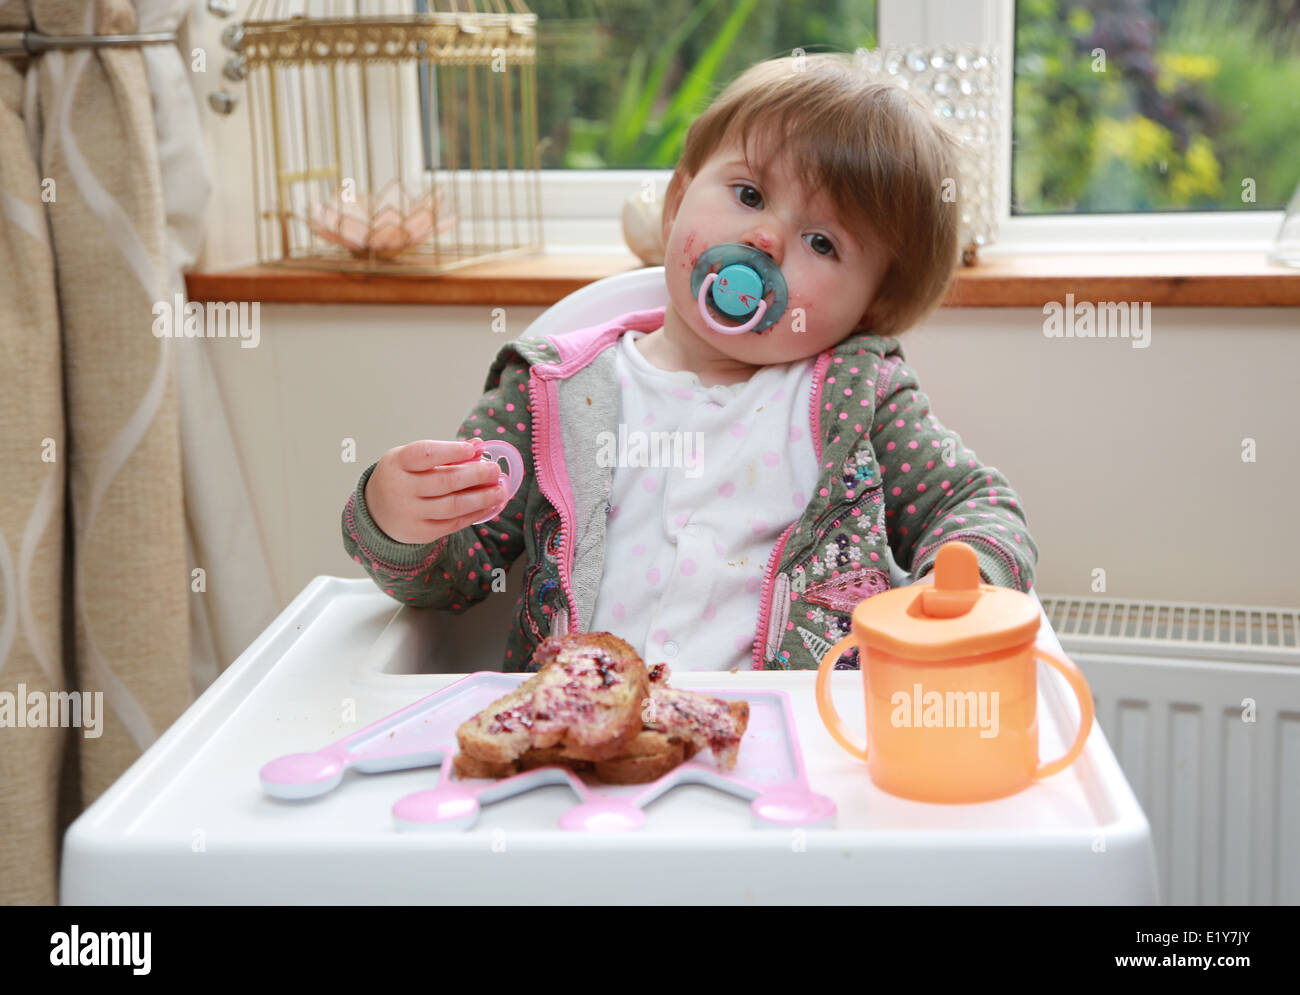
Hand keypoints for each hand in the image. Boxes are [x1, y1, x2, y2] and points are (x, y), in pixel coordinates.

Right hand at [364, 439, 506, 543]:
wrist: (376, 512)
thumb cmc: (401, 477)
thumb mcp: (412, 459)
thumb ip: (444, 452)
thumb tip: (479, 446)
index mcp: (397, 464)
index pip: (424, 454)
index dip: (451, 451)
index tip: (474, 449)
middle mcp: (400, 489)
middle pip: (444, 482)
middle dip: (475, 475)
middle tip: (495, 470)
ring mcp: (409, 514)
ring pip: (452, 506)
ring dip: (481, 498)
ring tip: (500, 491)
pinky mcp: (420, 532)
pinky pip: (453, 524)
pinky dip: (475, 514)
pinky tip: (490, 506)